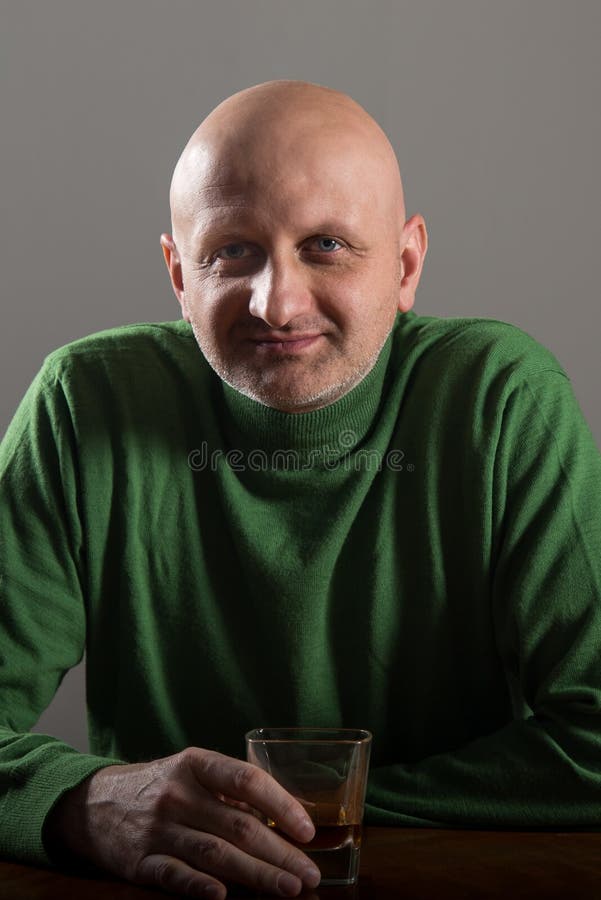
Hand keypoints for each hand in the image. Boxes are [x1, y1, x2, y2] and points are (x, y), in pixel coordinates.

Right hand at [44, 747, 320, 897]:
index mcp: (195, 764)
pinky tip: (224, 896)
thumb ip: (229, 790)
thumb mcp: (190, 772)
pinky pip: (174, 875)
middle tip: (309, 873)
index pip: (247, 780)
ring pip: (215, 854)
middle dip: (280, 852)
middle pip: (238, 825)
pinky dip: (199, 886)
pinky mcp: (140, 861)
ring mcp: (158, 828)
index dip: (281, 804)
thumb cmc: (158, 786)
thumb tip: (281, 817)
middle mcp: (178, 793)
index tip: (307, 830)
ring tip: (289, 888)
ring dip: (256, 874)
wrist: (93, 804)